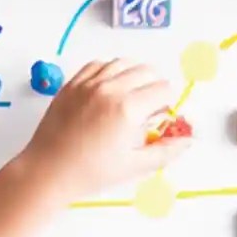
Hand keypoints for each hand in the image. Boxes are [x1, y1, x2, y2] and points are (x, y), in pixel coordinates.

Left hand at [20, 59, 189, 199]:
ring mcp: (87, 83)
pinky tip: (110, 88)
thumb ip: (166, 151)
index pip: (163, 90)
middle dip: (155, 87)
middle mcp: (109, 89)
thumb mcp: (134, 166)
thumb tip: (188, 140)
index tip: (161, 118)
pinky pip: (97, 65)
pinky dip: (110, 71)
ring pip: (123, 63)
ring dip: (134, 75)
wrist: (48, 171)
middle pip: (146, 71)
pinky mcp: (72, 84)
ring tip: (131, 96)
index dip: (168, 104)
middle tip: (149, 108)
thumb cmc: (91, 173)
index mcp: (127, 109)